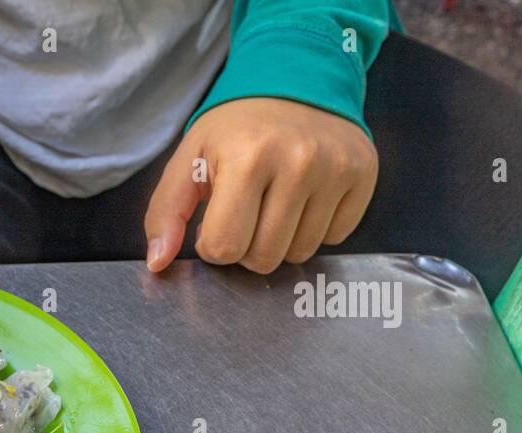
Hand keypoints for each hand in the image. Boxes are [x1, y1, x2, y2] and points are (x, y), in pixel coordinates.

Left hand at [144, 97, 376, 274]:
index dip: (214, 244)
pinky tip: (305, 197)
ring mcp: (336, 168)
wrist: (296, 80)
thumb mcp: (189, 160)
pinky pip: (334, 238)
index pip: (226, 248)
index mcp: (247, 158)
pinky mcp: (364, 174)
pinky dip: (315, 228)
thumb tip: (157, 263)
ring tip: (274, 203)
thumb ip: (165, 213)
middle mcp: (299, 162)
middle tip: (246, 212)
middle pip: (264, 258)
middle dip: (247, 247)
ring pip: (300, 254)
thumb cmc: (236, 128)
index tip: (217, 219)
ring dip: (281, 240)